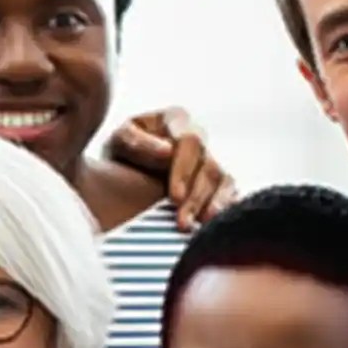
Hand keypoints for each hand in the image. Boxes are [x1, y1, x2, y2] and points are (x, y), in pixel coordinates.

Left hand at [105, 108, 237, 230]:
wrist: (117, 171)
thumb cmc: (119, 152)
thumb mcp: (119, 141)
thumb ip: (137, 142)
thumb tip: (167, 152)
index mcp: (175, 120)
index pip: (191, 141)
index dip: (185, 170)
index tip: (175, 197)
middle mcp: (197, 139)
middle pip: (208, 166)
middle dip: (196, 197)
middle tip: (183, 222)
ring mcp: (208, 160)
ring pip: (222, 181)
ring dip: (212, 206)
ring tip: (200, 228)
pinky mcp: (216, 182)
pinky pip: (229, 193)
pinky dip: (224, 208)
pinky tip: (214, 225)